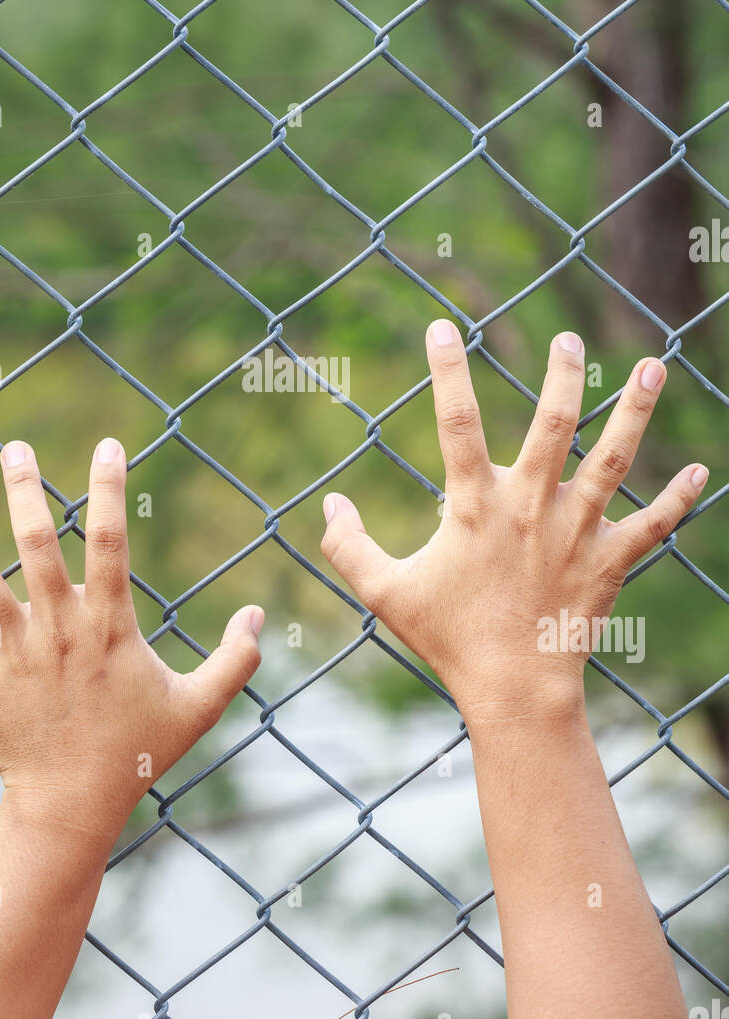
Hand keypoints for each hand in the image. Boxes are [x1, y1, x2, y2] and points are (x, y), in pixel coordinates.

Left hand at [0, 438, 262, 848]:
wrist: (74, 807)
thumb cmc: (139, 754)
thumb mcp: (200, 707)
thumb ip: (236, 660)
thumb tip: (259, 614)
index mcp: (109, 626)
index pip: (109, 541)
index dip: (108, 488)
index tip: (108, 445)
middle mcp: (58, 630)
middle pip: (36, 546)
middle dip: (24, 490)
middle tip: (15, 447)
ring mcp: (15, 654)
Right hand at [321, 323, 706, 727]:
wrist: (516, 691)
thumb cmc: (449, 640)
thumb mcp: (384, 594)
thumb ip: (349, 547)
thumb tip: (327, 506)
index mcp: (475, 506)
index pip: (454, 422)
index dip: (445, 370)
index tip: (441, 326)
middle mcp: (531, 507)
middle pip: (552, 423)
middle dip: (561, 374)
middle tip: (565, 339)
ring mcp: (577, 531)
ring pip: (612, 458)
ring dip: (634, 410)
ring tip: (652, 367)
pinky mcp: (610, 562)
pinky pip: (654, 524)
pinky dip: (680, 498)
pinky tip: (703, 470)